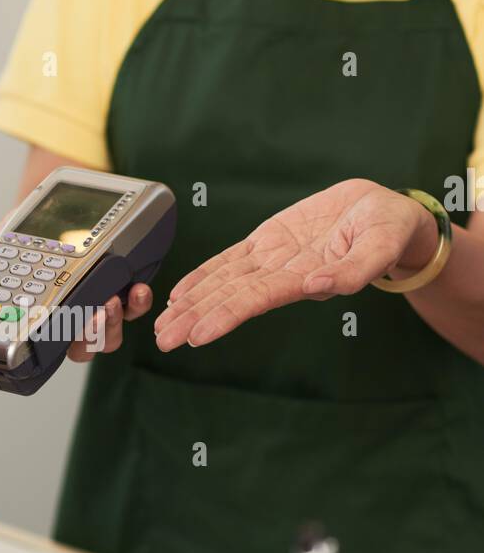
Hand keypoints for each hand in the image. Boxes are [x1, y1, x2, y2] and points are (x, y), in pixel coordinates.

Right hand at [0, 208, 152, 360]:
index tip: (65, 328)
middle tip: (94, 315)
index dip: (61, 343)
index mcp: (46, 316)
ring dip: (116, 320)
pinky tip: (138, 287)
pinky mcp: (124, 289)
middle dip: (93, 335)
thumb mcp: (4, 242)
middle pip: (88, 346)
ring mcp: (101, 306)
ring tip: (115, 299)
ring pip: (114, 331)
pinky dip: (139, 301)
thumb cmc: (29, 235)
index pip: (54, 345)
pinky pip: (135, 305)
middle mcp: (75, 318)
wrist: (56, 211)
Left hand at [154, 179, 437, 351]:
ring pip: (224, 283)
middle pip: (231, 298)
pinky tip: (181, 293)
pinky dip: (204, 275)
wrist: (385, 212)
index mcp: (306, 278)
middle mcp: (283, 275)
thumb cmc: (389, 231)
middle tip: (163, 340)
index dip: (225, 315)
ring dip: (192, 303)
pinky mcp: (268, 242)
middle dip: (196, 318)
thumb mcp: (382, 246)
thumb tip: (318, 284)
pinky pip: (229, 260)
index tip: (197, 335)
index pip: (257, 300)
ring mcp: (272, 259)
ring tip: (163, 324)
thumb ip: (354, 270)